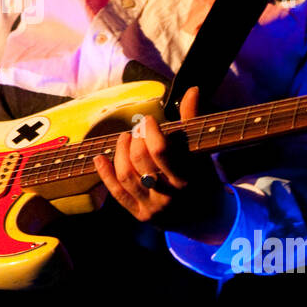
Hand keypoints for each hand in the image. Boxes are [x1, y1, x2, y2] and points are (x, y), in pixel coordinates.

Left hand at [92, 85, 220, 228]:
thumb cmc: (204, 178)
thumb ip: (192, 120)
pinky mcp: (140, 215)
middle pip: (140, 161)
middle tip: (136, 130)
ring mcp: (152, 207)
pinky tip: (100, 158)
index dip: (149, 131)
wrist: (207, 217)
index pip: (160, 151)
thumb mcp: (202, 152)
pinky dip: (105, 174)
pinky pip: (117, 193)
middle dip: (134, 139)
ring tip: (124, 139)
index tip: (148, 120)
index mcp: (186, 179)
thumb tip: (192, 89)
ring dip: (120, 152)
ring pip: (126, 176)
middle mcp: (168, 196)